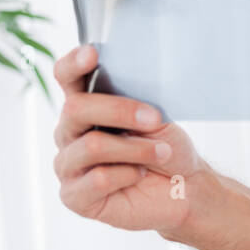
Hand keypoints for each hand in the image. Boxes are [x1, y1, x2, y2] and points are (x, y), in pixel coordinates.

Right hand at [51, 44, 205, 234]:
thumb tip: (128, 86)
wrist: (184, 188)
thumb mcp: (156, 117)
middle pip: (76, 108)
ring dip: (135, 148)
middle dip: (121, 110)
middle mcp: (69, 132)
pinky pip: (99, 179)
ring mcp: (68, 164)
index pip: (66, 77)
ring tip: (161, 152)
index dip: (73, 63)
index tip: (93, 53)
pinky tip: (139, 175)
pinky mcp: (74, 196)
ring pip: (93, 146)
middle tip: (155, 118)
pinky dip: (128, 174)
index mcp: (86, 104)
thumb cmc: (166, 147)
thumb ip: (133, 100)